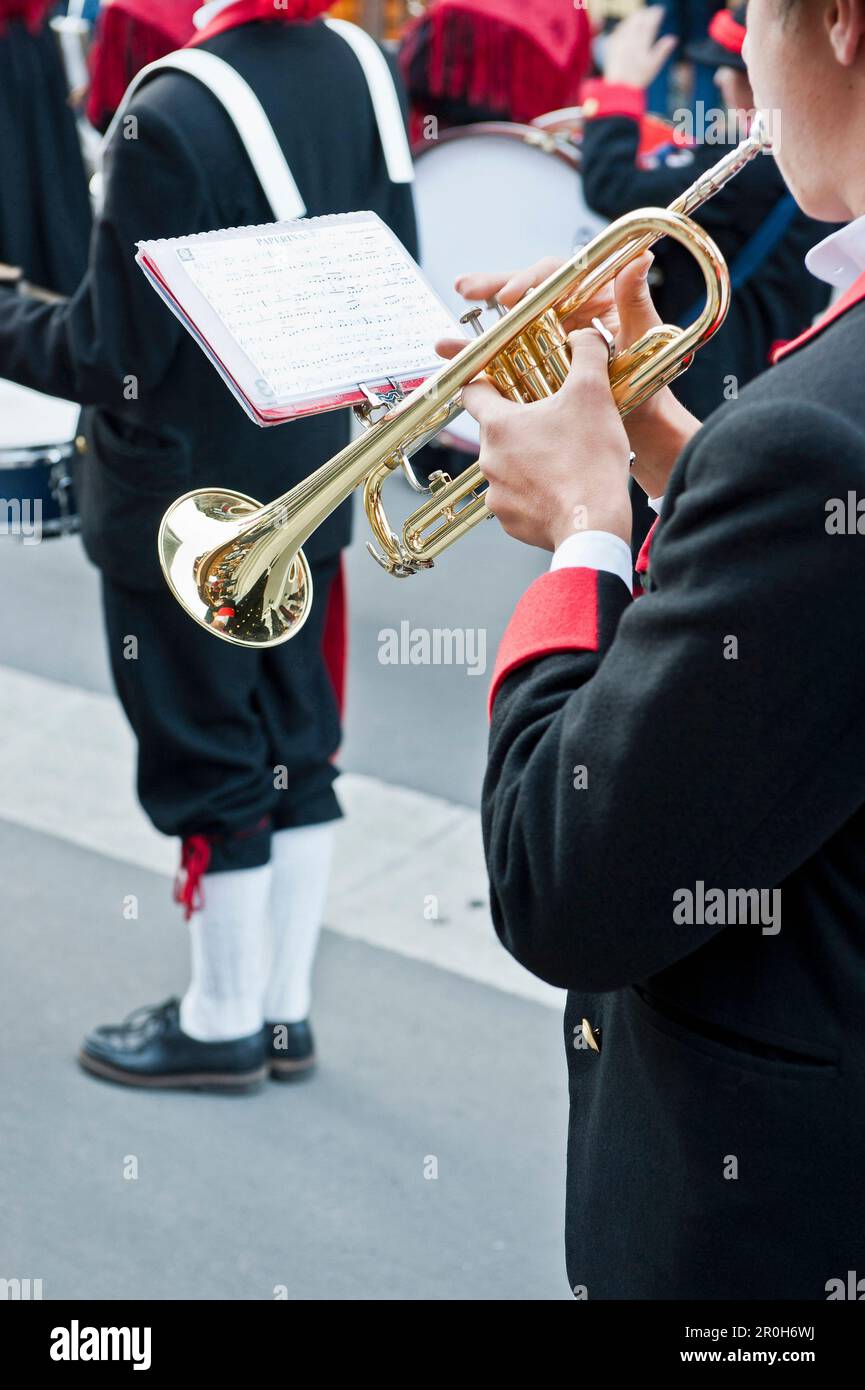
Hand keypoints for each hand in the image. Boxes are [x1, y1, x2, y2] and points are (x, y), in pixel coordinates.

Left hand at [436, 254, 700, 501]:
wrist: (593, 524)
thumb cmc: (589, 458)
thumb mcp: (593, 393)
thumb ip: (586, 354)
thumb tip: (584, 334)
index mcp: (499, 424)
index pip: (473, 391)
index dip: (485, 380)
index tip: (497, 378)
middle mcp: (488, 459)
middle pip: (497, 432)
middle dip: (522, 425)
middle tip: (554, 424)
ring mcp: (496, 494)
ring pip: (508, 468)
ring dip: (528, 461)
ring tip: (562, 461)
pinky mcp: (510, 521)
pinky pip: (517, 501)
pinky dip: (535, 494)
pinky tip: (561, 491)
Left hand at [602, 6, 678, 89]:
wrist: (619, 87)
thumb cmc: (638, 78)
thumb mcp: (653, 65)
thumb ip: (662, 50)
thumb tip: (673, 38)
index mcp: (642, 42)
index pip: (650, 22)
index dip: (656, 14)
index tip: (660, 10)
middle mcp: (630, 38)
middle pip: (638, 19)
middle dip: (646, 13)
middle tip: (651, 12)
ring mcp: (620, 41)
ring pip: (628, 22)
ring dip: (636, 17)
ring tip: (641, 15)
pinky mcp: (612, 45)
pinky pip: (619, 29)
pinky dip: (626, 25)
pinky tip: (628, 26)